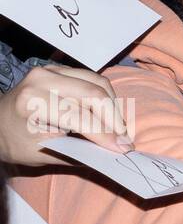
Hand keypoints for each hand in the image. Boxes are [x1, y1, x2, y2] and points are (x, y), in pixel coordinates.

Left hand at [0, 63, 132, 164]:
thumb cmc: (16, 142)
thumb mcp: (44, 154)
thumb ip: (78, 153)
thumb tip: (113, 153)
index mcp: (32, 101)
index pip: (80, 117)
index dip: (105, 135)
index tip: (124, 150)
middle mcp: (41, 79)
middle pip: (94, 94)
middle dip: (115, 119)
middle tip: (125, 140)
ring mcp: (50, 70)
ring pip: (97, 82)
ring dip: (113, 106)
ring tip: (118, 128)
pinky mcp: (58, 68)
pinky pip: (92, 78)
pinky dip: (105, 96)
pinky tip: (108, 114)